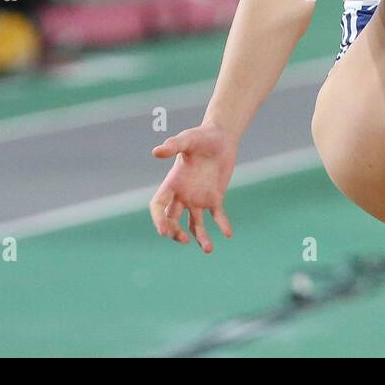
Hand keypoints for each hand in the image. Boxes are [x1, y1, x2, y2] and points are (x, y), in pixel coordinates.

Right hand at [149, 123, 236, 252]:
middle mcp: (182, 194)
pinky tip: (228, 233)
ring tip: (208, 249)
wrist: (221, 137)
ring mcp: (198, 198)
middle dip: (175, 233)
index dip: (158, 220)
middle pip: (173, 220)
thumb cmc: (201, 136)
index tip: (164, 231)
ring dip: (199, 237)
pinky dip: (222, 224)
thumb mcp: (188, 139)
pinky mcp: (215, 197)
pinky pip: (217, 216)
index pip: (158, 206)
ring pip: (195, 224)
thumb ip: (174, 145)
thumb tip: (156, 151)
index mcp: (172, 183)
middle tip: (184, 240)